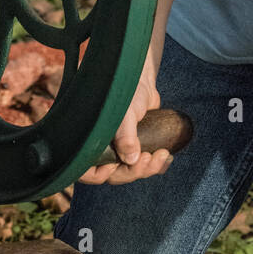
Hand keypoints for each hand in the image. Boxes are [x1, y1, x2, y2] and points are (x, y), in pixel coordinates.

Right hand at [77, 54, 173, 185]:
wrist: (139, 79)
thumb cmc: (124, 88)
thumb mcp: (124, 109)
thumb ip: (125, 134)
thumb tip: (130, 160)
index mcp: (87, 139)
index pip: (85, 171)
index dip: (99, 175)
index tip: (117, 164)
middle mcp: (100, 147)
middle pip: (113, 175)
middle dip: (133, 171)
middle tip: (149, 158)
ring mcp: (118, 150)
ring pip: (129, 171)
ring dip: (147, 169)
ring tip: (162, 154)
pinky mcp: (135, 148)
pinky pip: (143, 165)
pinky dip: (155, 165)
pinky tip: (167, 157)